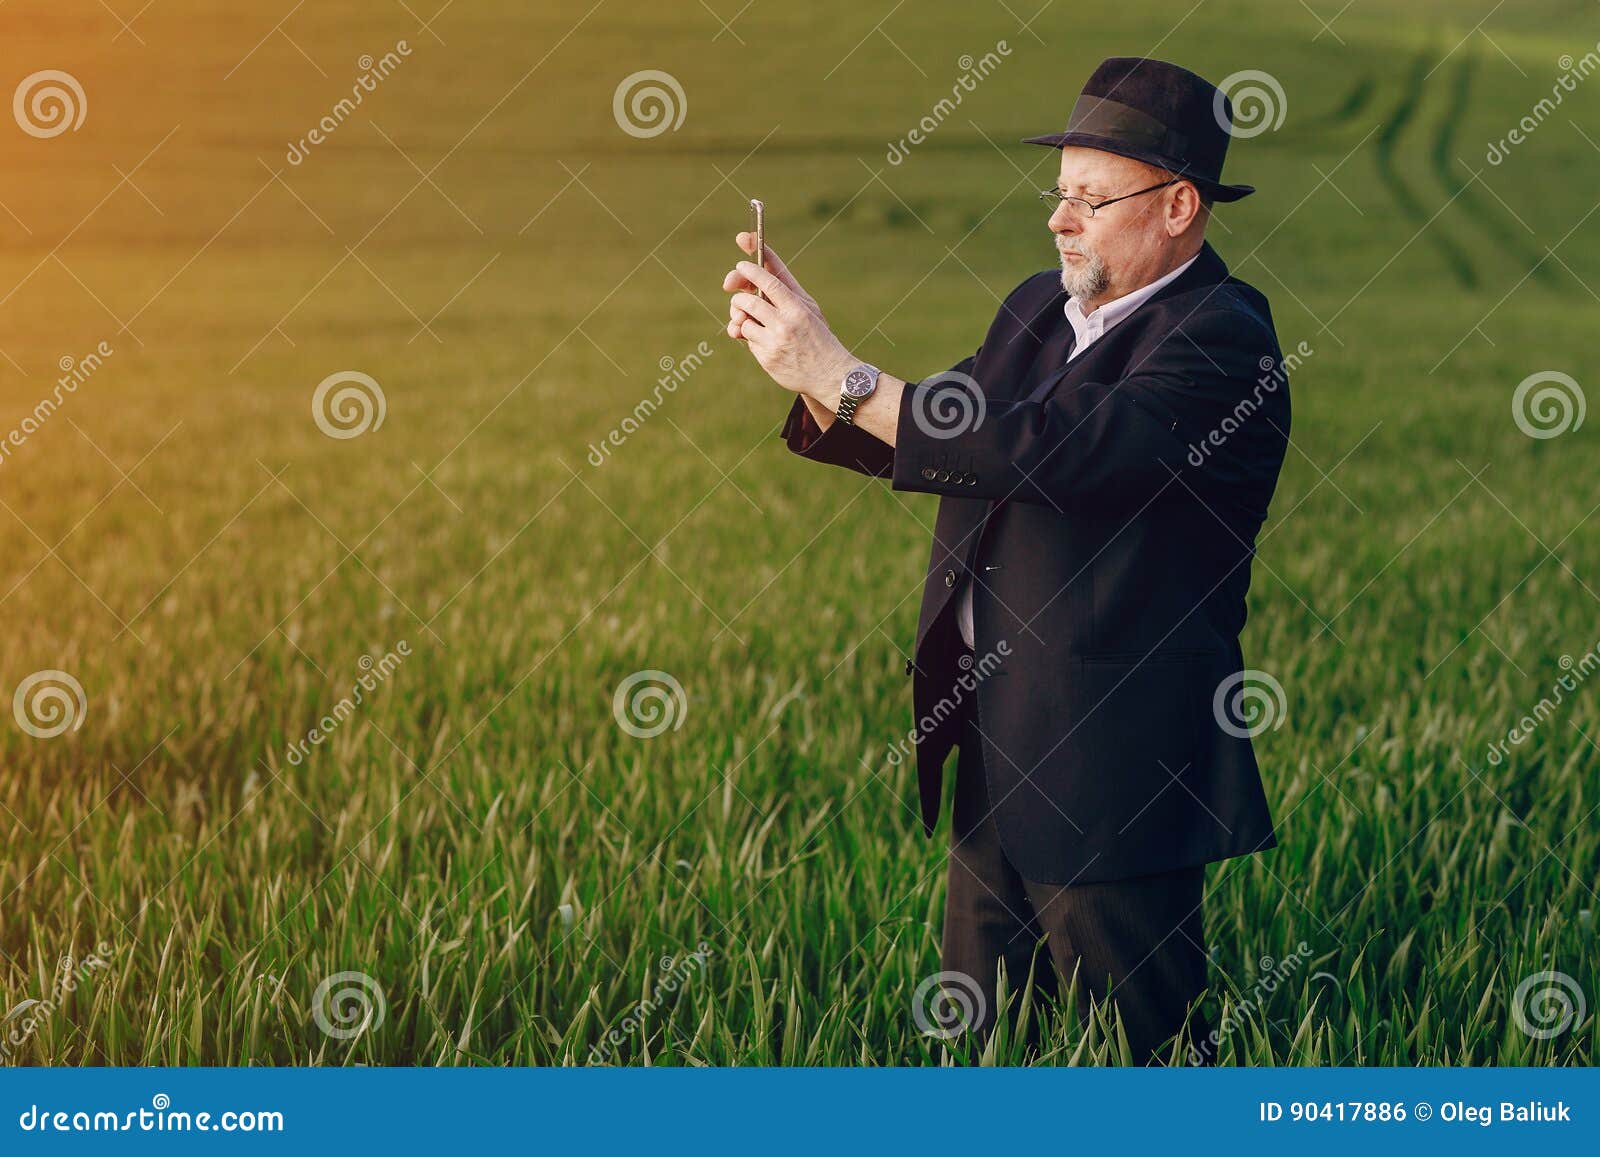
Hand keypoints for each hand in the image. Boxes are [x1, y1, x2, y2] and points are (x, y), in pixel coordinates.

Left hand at [722, 232, 854, 397]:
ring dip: (744, 321)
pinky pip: (748, 342)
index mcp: (798, 307)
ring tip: (756, 324)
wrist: (829, 374)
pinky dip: (752, 339)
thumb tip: (751, 283)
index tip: (740, 265)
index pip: (770, 282)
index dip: (751, 271)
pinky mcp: (767, 359)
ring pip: (744, 322)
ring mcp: (775, 342)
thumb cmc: (818, 337)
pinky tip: (767, 344)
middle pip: (748, 301)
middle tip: (739, 300)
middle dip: (738, 299)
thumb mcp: (809, 310)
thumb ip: (783, 295)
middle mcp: (786, 323)